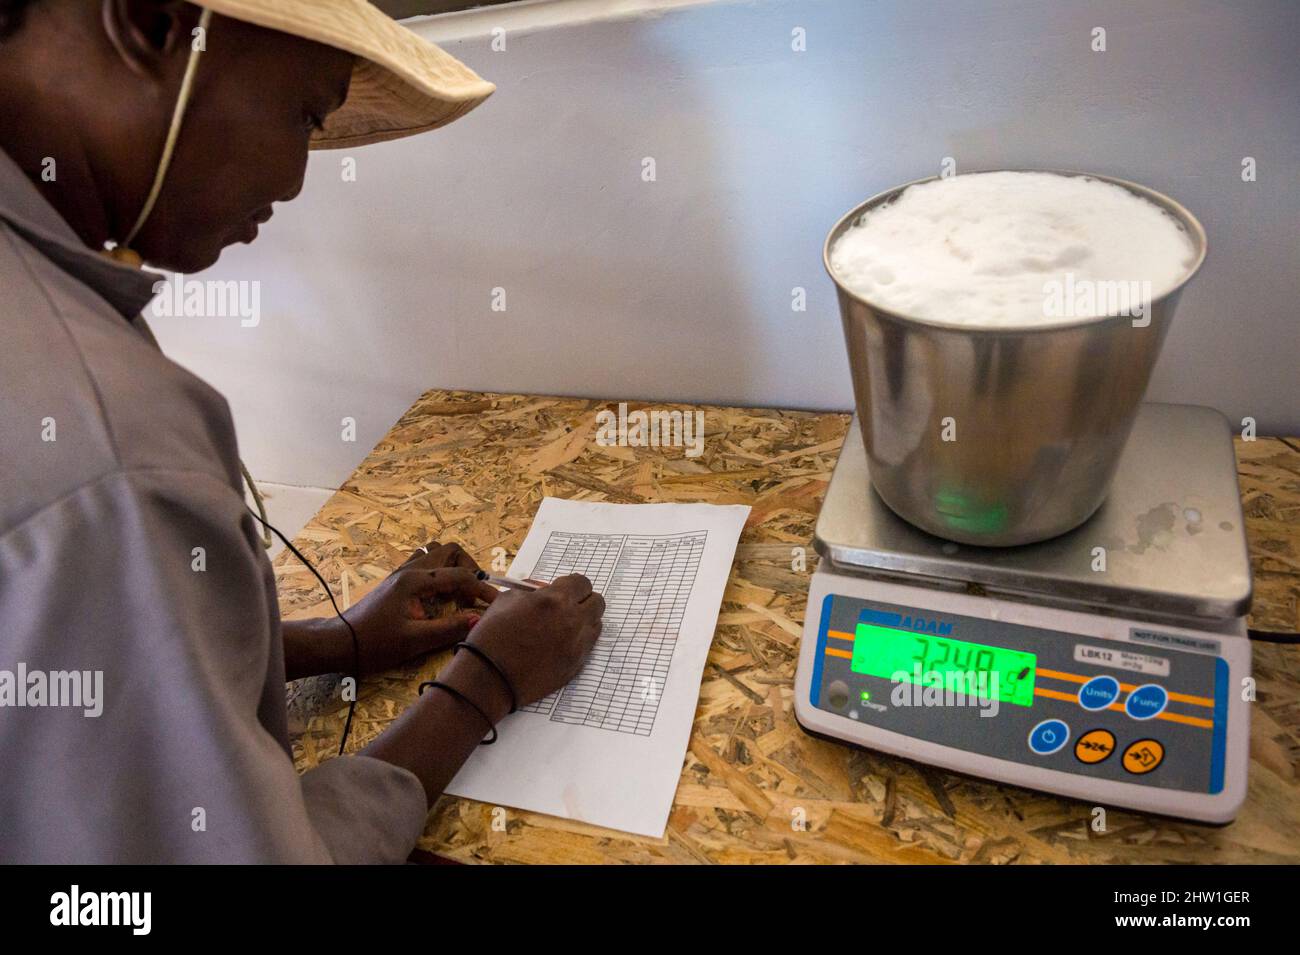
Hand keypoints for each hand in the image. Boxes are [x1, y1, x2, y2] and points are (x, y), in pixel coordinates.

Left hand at [337, 541, 499, 675]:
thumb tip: (479, 620)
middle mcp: (410, 570)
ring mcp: (402, 573)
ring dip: (453, 567)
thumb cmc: (375, 643)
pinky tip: (441, 595)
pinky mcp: (397, 582)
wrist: (341, 642)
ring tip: (460, 593)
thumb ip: (449, 628)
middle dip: (469, 569)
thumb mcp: (414, 641)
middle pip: (449, 551)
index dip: (481, 588)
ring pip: (436, 553)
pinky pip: (425, 564)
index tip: (496, 603)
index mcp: (415, 581)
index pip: (459, 575)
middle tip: (475, 595)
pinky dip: (440, 573)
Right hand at [457, 574, 604, 706]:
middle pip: (597, 602)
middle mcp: (572, 620)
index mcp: (554, 600)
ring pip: (596, 624)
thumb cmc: (492, 636)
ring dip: (583, 621)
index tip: (564, 589)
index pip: (582, 583)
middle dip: (583, 600)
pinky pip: (589, 645)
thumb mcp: (506, 600)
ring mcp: (577, 645)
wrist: (489, 677)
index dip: (572, 585)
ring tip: (562, 626)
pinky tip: (560, 643)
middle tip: (567, 606)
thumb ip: (531, 592)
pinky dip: (579, 640)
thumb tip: (544, 590)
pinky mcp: (576, 664)